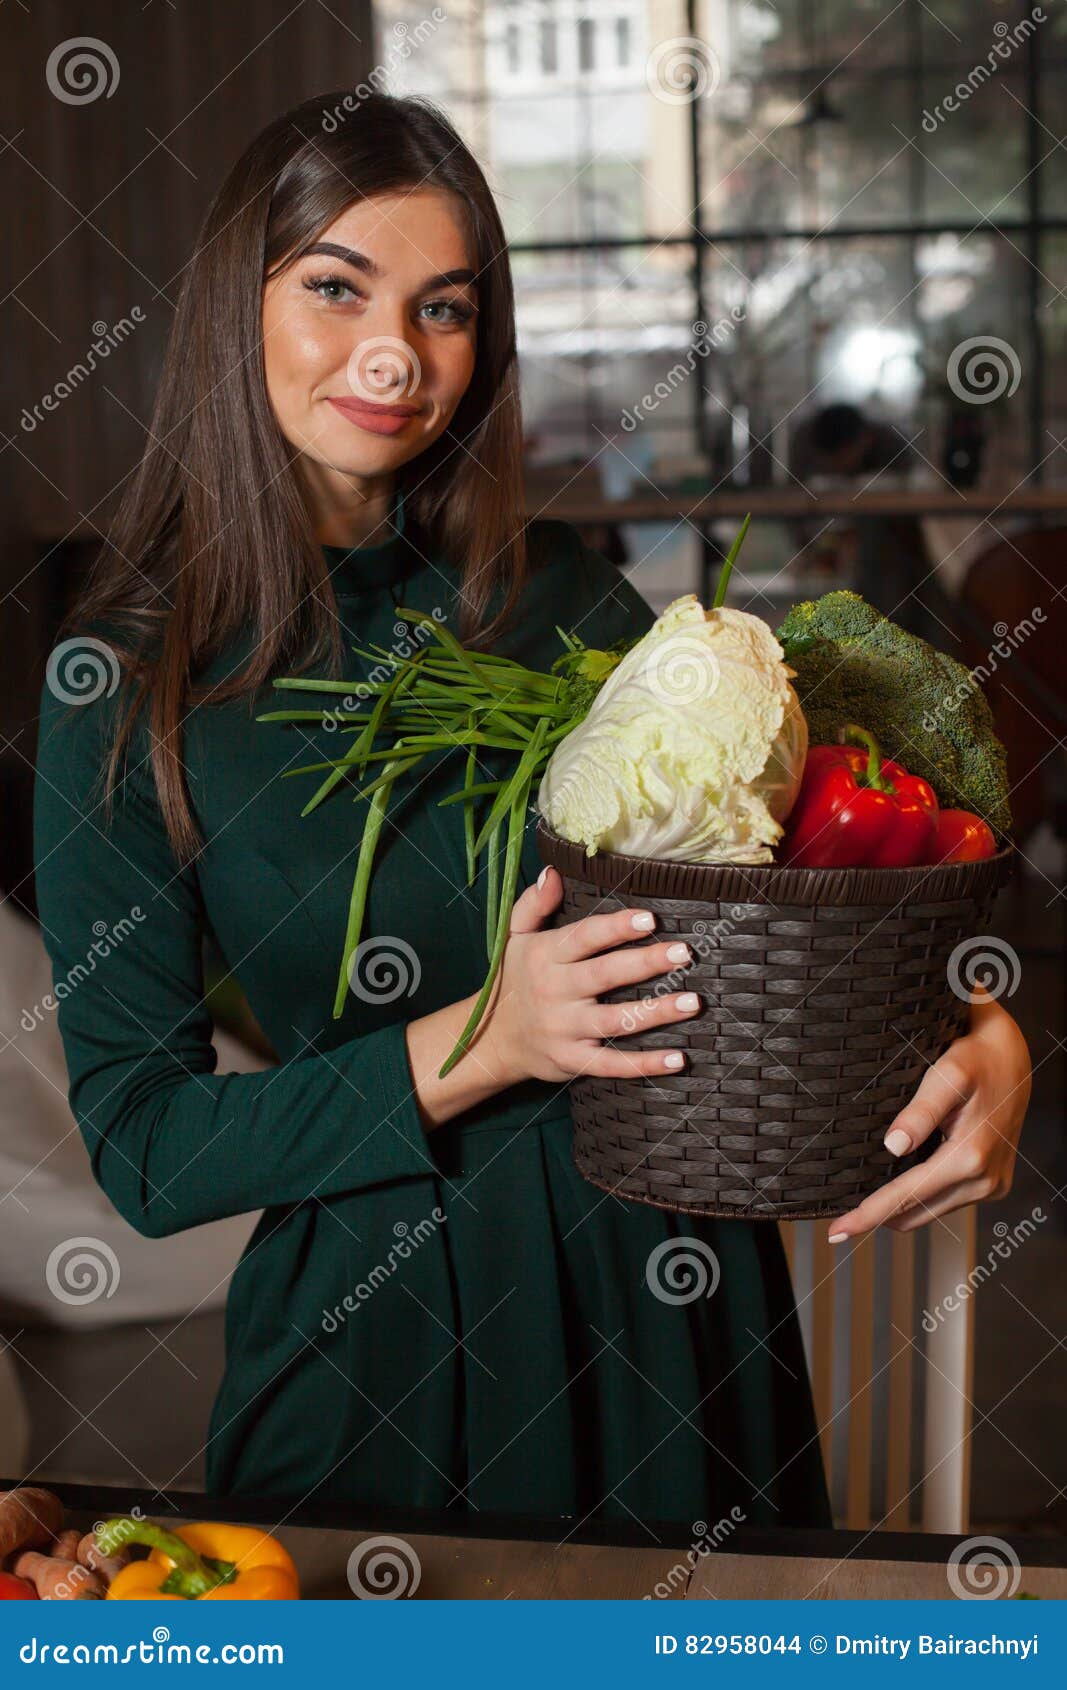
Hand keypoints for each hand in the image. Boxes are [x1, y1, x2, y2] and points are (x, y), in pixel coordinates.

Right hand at [482, 864, 701, 1084]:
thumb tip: (552, 871)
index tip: (650, 919)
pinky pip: (612, 1065)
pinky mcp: (573, 1061)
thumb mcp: (515, 937)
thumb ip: (534, 904)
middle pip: (605, 975)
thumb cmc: (515, 979)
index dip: (616, 928)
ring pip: (615, 1021)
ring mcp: (564, 1030)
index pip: (584, 938)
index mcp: (544, 957)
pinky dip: (645, 1065)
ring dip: (656, 1013)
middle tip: (683, 952)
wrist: (493, 1039)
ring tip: (692, 1001)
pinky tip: (678, 1059)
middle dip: (646, 963)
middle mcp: (555, 992)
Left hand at [827, 985, 1030, 1243]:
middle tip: (841, 1220)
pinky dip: (922, 1199)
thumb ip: (921, 1112)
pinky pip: (947, 1202)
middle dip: (878, 1217)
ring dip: (900, 1209)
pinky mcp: (993, 1183)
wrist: (1011, 1057)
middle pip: (917, 1214)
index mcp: (970, 1157)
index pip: (907, 1196)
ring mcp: (991, 1185)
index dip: (869, 1215)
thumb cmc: (976, 1059)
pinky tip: (900, 1187)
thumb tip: (893, 1145)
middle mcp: (984, 1180)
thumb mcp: (947, 1075)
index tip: (837, 1231)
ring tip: (866, 1203)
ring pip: (932, 1212)